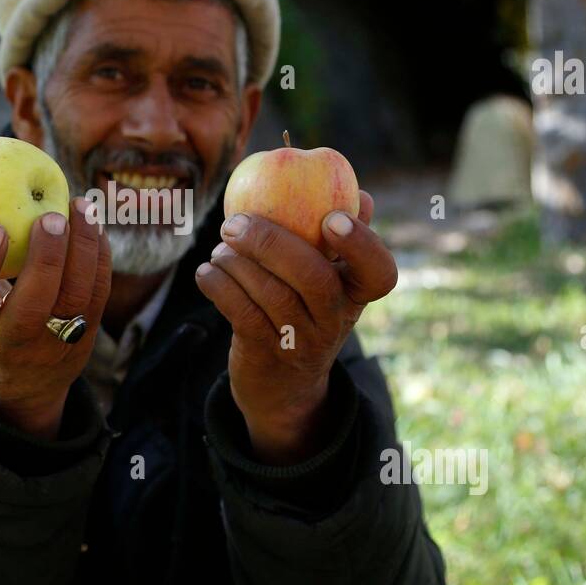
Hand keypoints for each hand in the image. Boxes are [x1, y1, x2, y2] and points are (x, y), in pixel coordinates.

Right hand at [0, 198, 111, 439]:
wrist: (21, 388)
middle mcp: (12, 342)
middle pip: (32, 305)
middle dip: (44, 259)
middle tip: (49, 217)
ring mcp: (52, 344)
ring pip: (74, 298)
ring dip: (82, 250)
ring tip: (80, 207)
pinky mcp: (84, 338)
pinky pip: (97, 295)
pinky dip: (100, 258)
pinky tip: (95, 227)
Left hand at [194, 190, 396, 464]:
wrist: (283, 388)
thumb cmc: (306, 315)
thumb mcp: (332, 285)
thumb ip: (342, 241)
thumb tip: (362, 196)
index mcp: (355, 294)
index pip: (379, 272)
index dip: (361, 244)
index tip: (332, 217)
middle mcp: (335, 319)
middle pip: (313, 278)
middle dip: (271, 243)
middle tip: (234, 223)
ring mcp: (301, 341)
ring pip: (272, 294)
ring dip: (237, 263)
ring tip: (220, 247)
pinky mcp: (265, 355)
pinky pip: (242, 314)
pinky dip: (220, 286)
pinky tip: (206, 271)